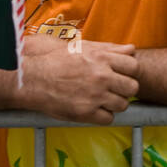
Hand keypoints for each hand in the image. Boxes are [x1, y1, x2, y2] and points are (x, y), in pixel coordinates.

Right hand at [16, 38, 139, 124]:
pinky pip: (108, 118)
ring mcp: (95, 95)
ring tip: (103, 100)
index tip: (122, 75)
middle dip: (125, 89)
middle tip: (115, 89)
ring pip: (122, 104)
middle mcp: (102, 77)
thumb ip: (110, 48)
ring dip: (115, 103)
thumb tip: (132, 49)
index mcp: (102, 59)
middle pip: (132, 87)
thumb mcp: (83, 47)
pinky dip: (103, 116)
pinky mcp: (85, 112)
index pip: (134, 66)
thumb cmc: (56, 61)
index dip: (130, 72)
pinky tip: (95, 109)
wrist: (31, 79)